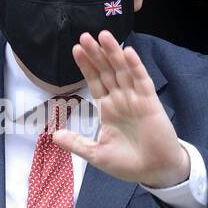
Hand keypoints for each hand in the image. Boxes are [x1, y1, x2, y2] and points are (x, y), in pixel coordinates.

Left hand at [50, 29, 190, 186]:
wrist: (153, 172)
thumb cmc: (127, 163)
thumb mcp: (96, 153)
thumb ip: (76, 142)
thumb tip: (54, 135)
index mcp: (107, 108)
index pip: (94, 81)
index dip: (86, 65)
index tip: (75, 49)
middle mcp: (120, 100)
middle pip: (106, 71)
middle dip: (96, 54)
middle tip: (84, 36)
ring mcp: (135, 99)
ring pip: (122, 71)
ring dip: (113, 53)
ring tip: (103, 35)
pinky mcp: (150, 103)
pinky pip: (142, 81)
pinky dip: (135, 66)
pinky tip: (127, 52)